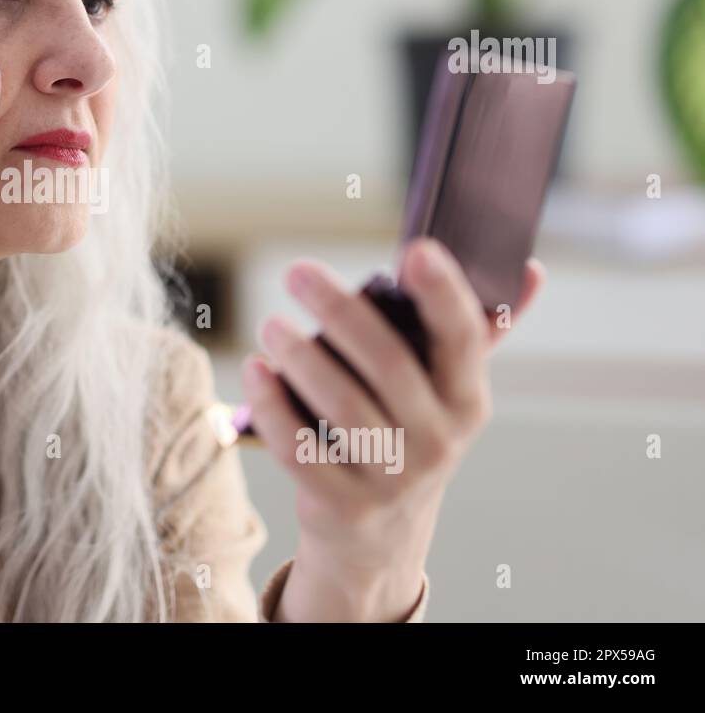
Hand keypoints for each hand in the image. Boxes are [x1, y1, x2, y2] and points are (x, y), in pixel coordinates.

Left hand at [240, 238, 544, 620]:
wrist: (382, 536)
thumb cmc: (409, 434)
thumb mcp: (447, 392)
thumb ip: (477, 330)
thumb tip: (530, 269)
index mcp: (468, 401)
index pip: (463, 339)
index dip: (444, 293)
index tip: (415, 249)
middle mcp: (438, 442)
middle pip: (388, 364)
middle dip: (340, 311)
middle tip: (298, 272)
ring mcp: (391, 479)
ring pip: (341, 405)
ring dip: (300, 357)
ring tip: (272, 324)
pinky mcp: (342, 505)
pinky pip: (301, 449)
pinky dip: (273, 407)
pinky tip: (256, 372)